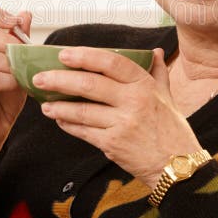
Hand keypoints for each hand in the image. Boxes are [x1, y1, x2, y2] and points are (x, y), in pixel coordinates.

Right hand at [0, 5, 31, 158]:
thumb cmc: (4, 94)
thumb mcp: (16, 63)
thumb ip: (19, 39)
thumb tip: (25, 14)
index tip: (14, 23)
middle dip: (11, 43)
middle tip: (24, 54)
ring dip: (11, 65)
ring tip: (21, 74)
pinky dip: (8, 81)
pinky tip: (15, 85)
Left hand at [33, 47, 201, 187]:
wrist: (178, 166)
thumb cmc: (171, 129)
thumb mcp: (167, 96)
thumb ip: (157, 72)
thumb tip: (154, 51)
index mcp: (144, 85)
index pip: (111, 62)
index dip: (85, 56)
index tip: (63, 54)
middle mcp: (133, 102)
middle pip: (89, 85)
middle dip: (60, 80)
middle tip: (40, 78)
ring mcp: (122, 124)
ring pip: (82, 111)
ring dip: (59, 106)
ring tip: (44, 103)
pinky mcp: (113, 145)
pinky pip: (84, 132)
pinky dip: (69, 125)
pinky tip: (59, 120)